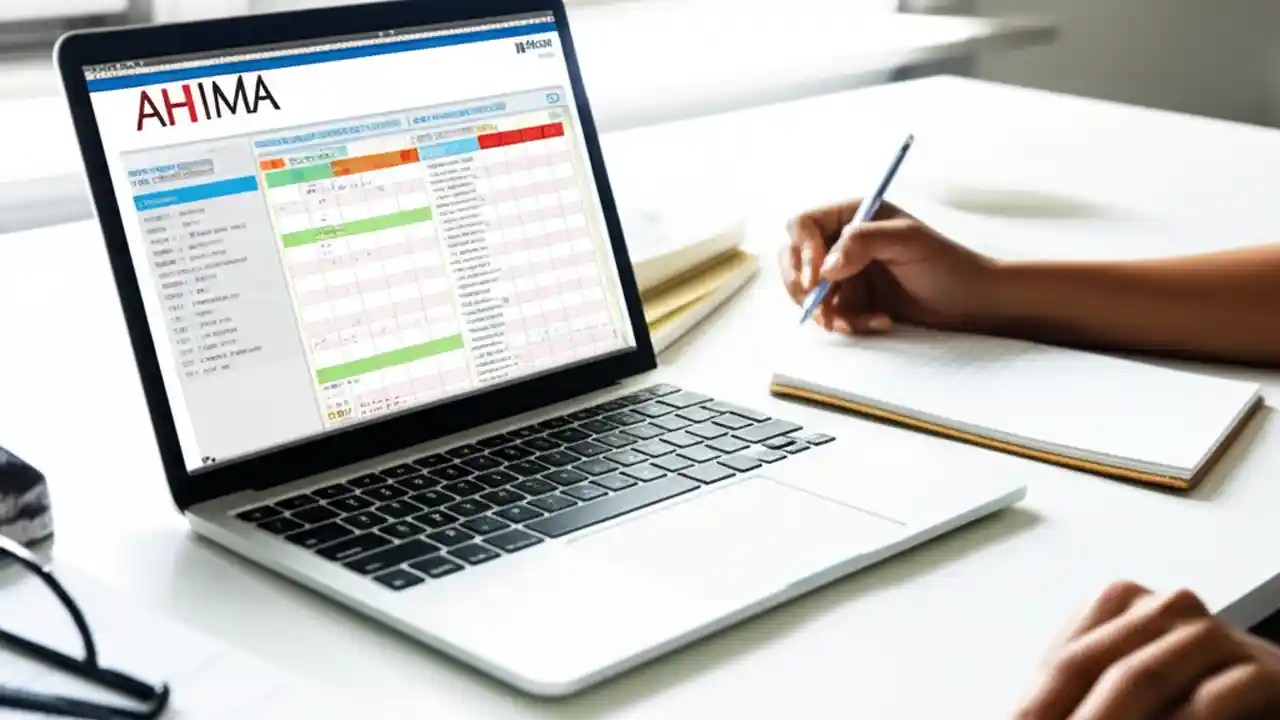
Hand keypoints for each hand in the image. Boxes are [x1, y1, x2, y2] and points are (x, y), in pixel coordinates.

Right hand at [779, 199, 1000, 333]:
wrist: (971, 304)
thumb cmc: (947, 264)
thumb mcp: (908, 242)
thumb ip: (863, 242)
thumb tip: (824, 267)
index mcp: (852, 214)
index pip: (803, 225)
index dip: (802, 251)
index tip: (815, 280)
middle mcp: (842, 240)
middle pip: (792, 258)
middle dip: (803, 288)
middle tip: (821, 311)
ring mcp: (844, 272)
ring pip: (807, 292)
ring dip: (828, 312)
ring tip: (859, 323)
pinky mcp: (851, 301)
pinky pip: (829, 314)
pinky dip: (847, 323)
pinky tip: (879, 322)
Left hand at [1016, 581, 1279, 718]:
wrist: (1268, 707)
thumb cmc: (1189, 704)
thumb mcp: (1127, 695)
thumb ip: (1080, 696)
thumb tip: (1024, 719)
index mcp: (1125, 604)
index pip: (1065, 660)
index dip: (1036, 704)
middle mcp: (1168, 608)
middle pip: (1095, 665)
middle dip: (1072, 714)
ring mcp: (1216, 635)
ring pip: (1142, 677)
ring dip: (1111, 719)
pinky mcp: (1264, 671)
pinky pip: (1209, 699)